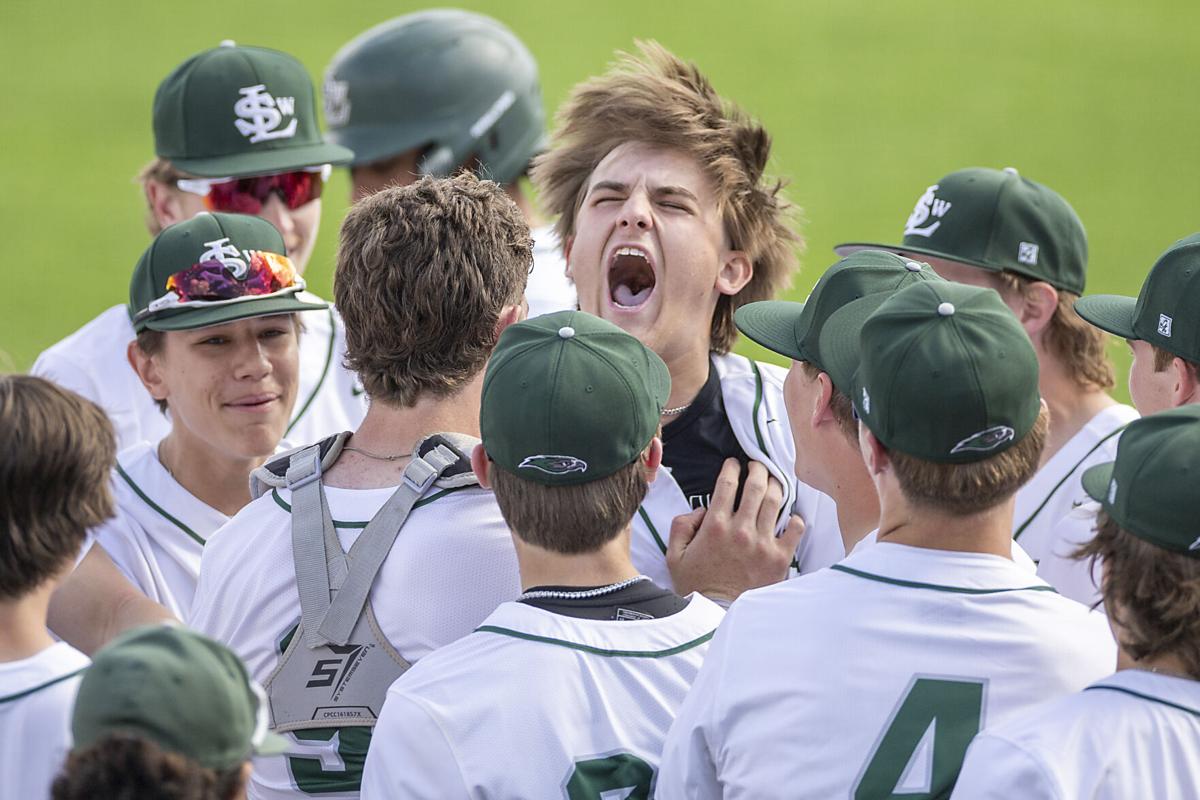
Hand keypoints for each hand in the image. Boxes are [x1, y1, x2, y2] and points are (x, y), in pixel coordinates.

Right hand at [667, 458, 804, 602]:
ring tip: (773, 481)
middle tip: (756, 465)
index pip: (727, 484)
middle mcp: (741, 530)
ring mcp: (763, 543)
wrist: (719, 615)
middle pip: (755, 486)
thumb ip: (681, 526)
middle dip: (757, 468)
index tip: (733, 463)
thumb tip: (700, 510)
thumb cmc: (696, 586)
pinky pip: (795, 529)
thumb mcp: (674, 555)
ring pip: (775, 501)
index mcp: (715, 526)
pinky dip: (795, 518)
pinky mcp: (780, 558)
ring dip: (775, 485)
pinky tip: (790, 516)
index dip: (731, 468)